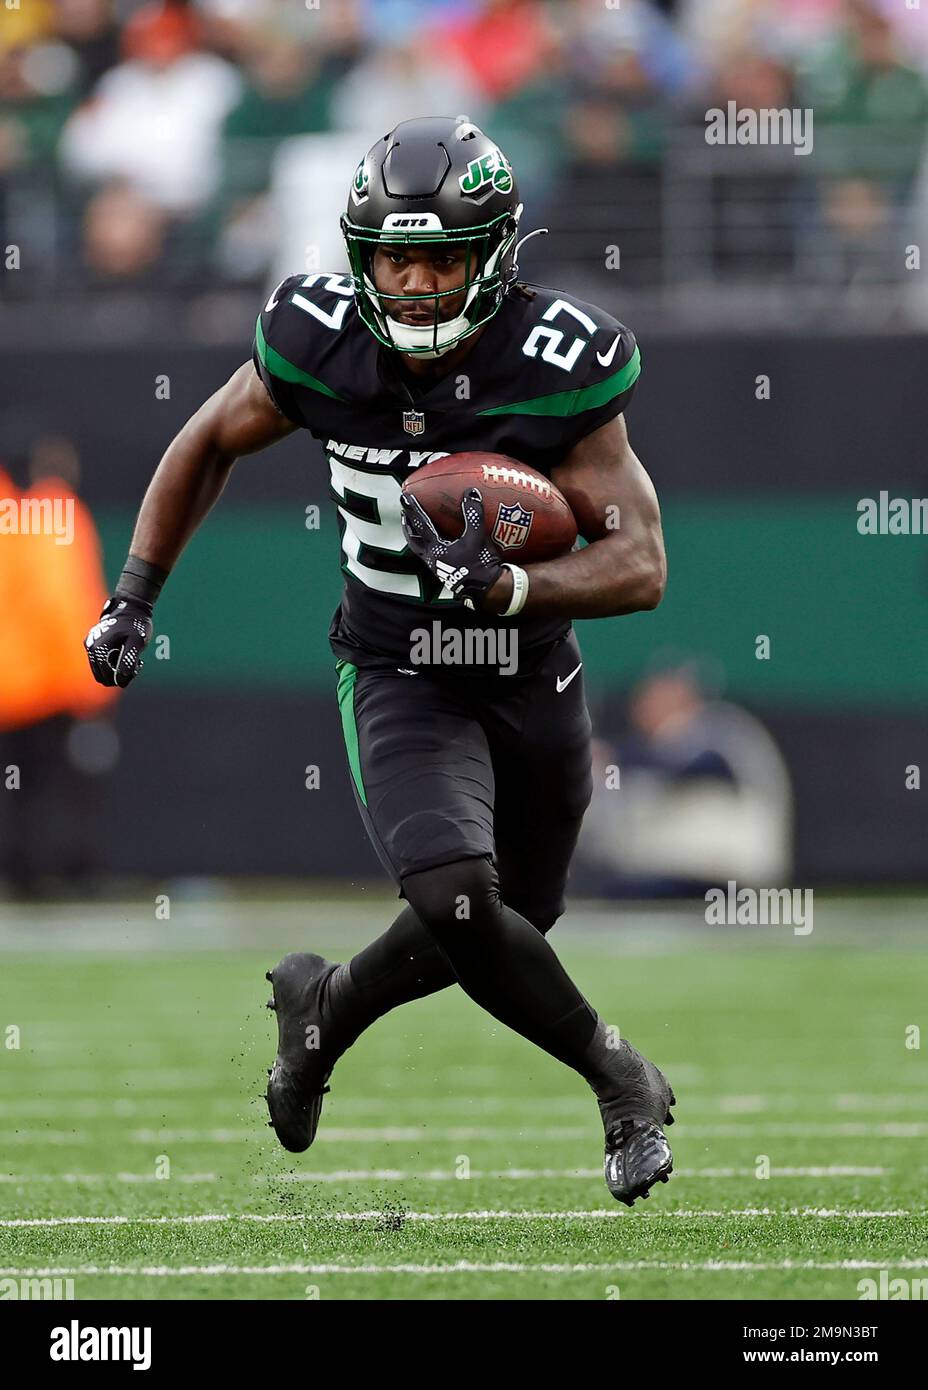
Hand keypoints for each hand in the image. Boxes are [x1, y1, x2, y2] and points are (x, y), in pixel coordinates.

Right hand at [84, 595, 152, 687]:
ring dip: (116, 670)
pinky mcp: (93, 645)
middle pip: (102, 675)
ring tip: (130, 659)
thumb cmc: (136, 625)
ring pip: (101, 671)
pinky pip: (100, 663)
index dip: (121, 677)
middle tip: (134, 665)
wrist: (132, 609)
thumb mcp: (137, 641)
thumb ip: (129, 659)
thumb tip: (121, 677)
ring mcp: (90, 646)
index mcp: (99, 647)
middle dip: (119, 675)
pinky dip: (112, 663)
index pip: (106, 675)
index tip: (135, 669)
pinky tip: (124, 654)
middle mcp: (91, 647)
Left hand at [400, 486, 502, 610]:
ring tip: (413, 528)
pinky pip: (429, 556)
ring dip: (414, 537)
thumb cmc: (480, 563)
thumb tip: (471, 492)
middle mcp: (432, 558)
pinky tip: (433, 543)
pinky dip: (426, 546)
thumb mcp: (477, 537)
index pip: (421, 525)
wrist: (486, 589)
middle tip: (403, 513)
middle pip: (413, 540)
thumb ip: (473, 514)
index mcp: (437, 548)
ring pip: (419, 550)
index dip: (413, 510)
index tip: (404, 498)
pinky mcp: (444, 573)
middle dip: (407, 526)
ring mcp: (437, 567)